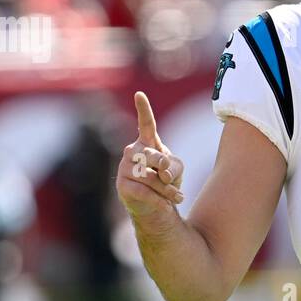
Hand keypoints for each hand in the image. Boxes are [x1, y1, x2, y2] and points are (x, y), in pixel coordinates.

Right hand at [116, 91, 185, 218]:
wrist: (156, 206)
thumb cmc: (166, 182)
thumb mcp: (176, 170)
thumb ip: (172, 166)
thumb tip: (162, 173)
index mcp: (147, 143)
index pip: (146, 124)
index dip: (143, 109)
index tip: (139, 94)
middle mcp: (132, 152)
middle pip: (152, 157)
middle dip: (166, 170)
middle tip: (172, 180)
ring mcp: (124, 168)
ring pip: (149, 177)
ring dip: (167, 189)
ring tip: (178, 197)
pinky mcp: (122, 186)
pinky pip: (143, 192)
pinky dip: (159, 200)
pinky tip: (167, 206)